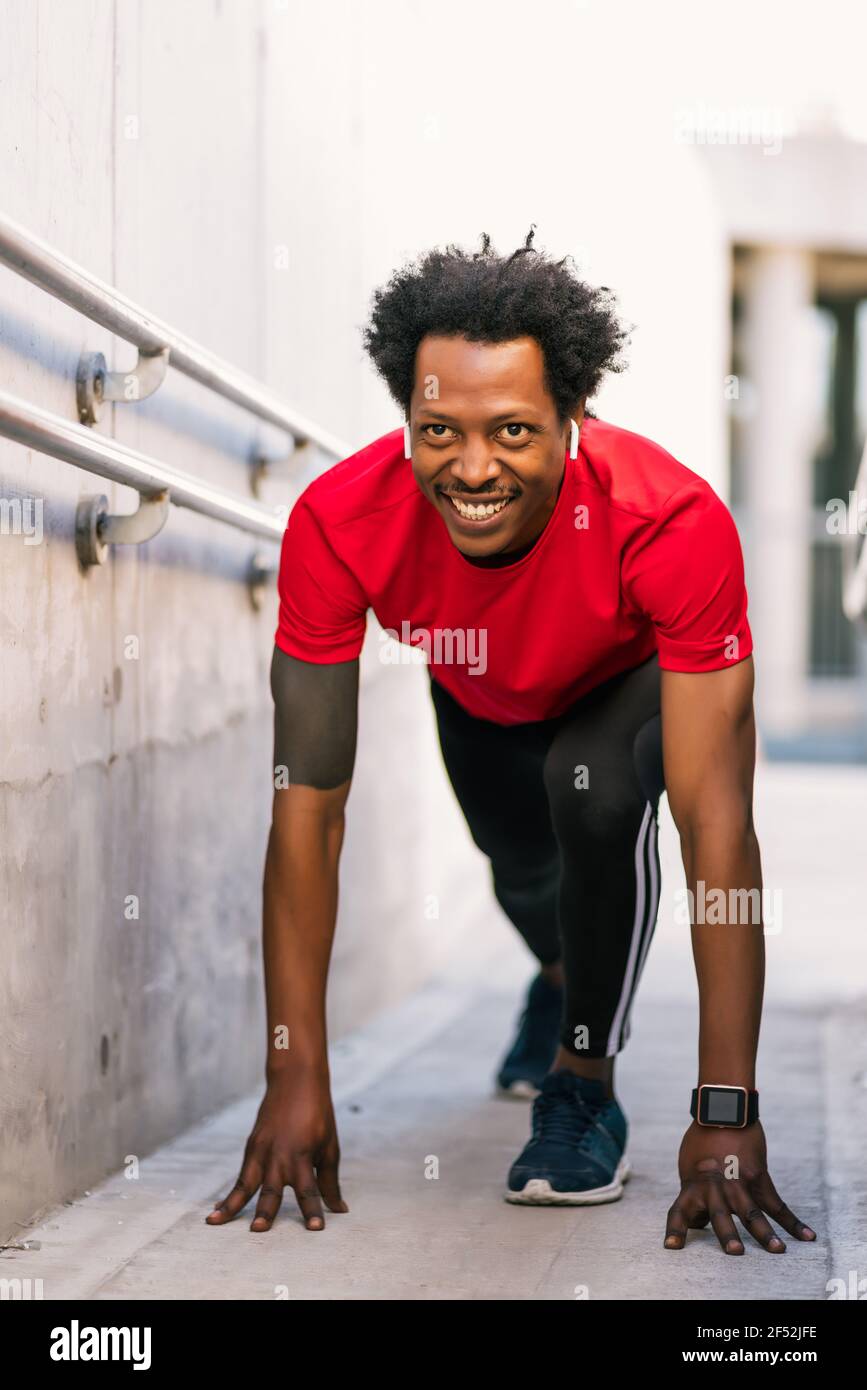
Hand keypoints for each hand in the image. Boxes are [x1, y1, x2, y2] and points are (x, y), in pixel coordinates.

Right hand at [205, 1068, 347, 1231]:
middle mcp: (279, 1155)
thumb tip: (339, 1209)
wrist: (296, 1081)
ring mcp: (262, 1150)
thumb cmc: (318, 1116)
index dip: (312, 1210)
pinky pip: (240, 1175)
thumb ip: (330, 1181)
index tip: (315, 1230)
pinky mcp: (252, 1146)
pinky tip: (218, 1209)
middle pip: (272, 1189)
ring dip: (231, 1204)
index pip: (309, 1189)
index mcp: (302, 1155)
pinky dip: (230, 1192)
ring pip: (245, 1183)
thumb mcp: (329, 1147)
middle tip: (258, 1230)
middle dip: (265, 1210)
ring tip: (215, 1222)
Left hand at [663, 1120, 816, 1254]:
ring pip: (753, 1211)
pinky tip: (807, 1236)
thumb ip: (695, 1191)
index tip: (671, 1247)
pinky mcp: (758, 1176)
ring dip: (765, 1232)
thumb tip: (700, 1220)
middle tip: (735, 1252)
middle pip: (721, 1214)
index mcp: (693, 1184)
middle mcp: (715, 1186)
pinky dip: (792, 1221)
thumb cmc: (701, 1139)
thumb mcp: (689, 1164)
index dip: (675, 1230)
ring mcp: (738, 1181)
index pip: (679, 1211)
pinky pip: (776, 1203)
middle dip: (727, 1233)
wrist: (722, 1110)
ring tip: (777, 1250)